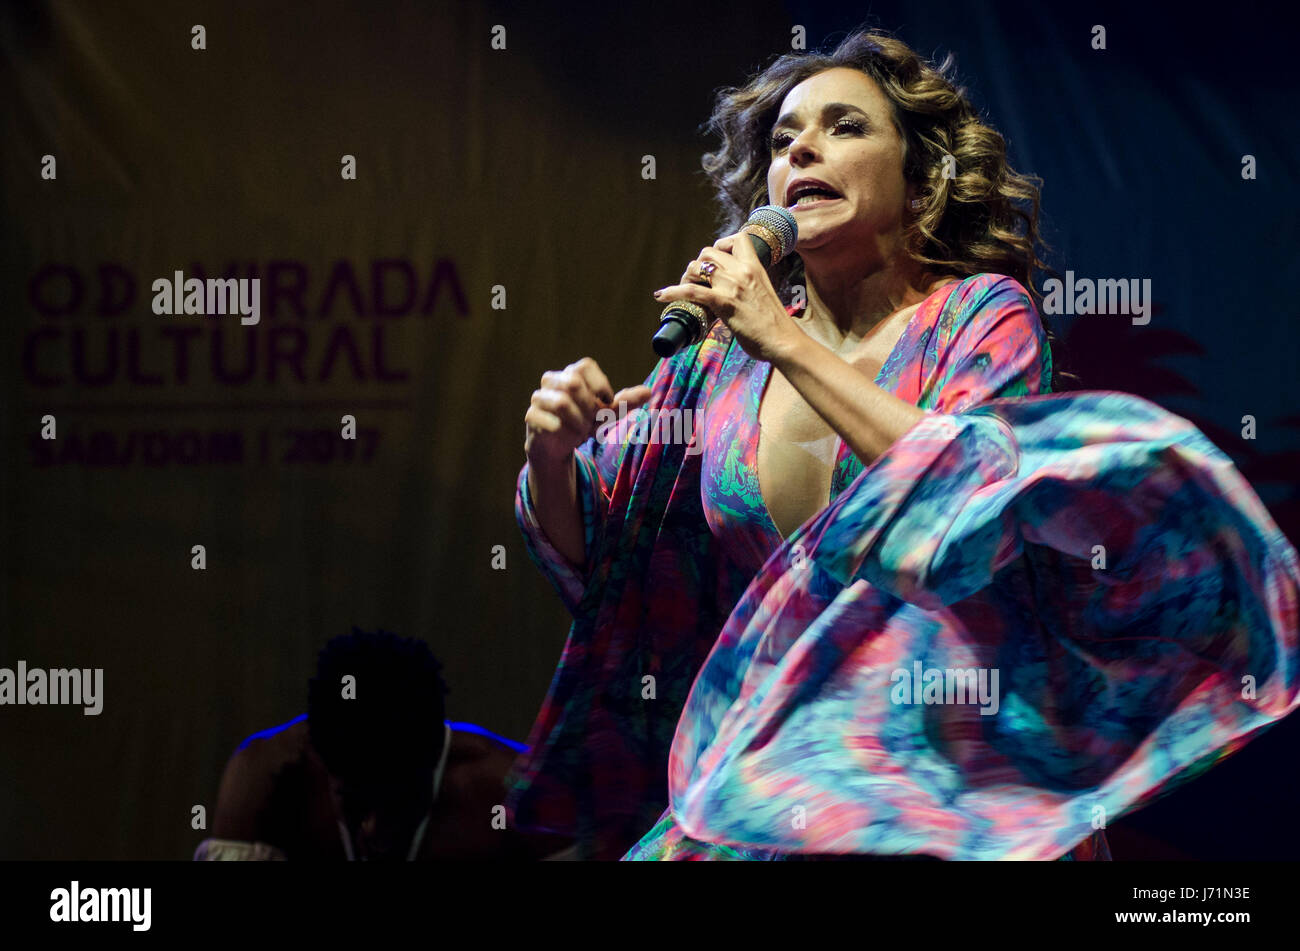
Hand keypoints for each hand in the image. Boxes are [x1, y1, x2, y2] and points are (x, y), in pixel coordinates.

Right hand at [524, 357, 651, 463]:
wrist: (558, 446)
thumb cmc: (583, 422)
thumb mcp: (607, 414)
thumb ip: (625, 402)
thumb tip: (648, 392)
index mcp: (571, 373)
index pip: (584, 366)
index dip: (600, 385)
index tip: (607, 403)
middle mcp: (552, 381)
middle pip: (573, 383)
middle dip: (589, 406)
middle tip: (593, 421)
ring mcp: (539, 398)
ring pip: (561, 403)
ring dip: (578, 422)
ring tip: (581, 431)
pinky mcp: (531, 416)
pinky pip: (547, 421)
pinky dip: (563, 432)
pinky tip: (567, 438)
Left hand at [652, 231, 798, 361]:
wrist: (783, 340)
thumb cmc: (775, 325)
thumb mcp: (763, 295)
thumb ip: (748, 288)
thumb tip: (734, 296)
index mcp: (755, 267)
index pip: (737, 239)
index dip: (722, 244)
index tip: (716, 258)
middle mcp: (743, 271)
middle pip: (709, 251)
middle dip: (698, 263)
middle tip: (695, 280)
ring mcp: (732, 286)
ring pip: (697, 266)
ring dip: (686, 275)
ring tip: (682, 288)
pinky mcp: (724, 303)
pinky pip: (691, 291)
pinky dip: (672, 292)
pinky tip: (661, 296)